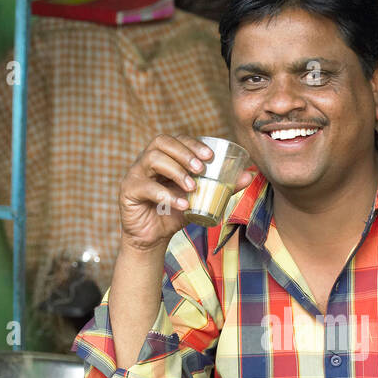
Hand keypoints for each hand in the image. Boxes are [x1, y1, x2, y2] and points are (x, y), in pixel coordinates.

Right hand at [118, 135, 254, 250]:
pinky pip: (145, 187)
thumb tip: (249, 175)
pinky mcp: (128, 191)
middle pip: (161, 142)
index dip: (192, 144)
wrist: (152, 238)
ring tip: (192, 187)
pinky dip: (166, 194)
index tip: (210, 156)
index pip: (176, 140)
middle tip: (202, 168)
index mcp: (164, 157)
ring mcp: (135, 174)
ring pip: (152, 159)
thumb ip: (222, 186)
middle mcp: (147, 161)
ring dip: (176, 171)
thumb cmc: (175, 212)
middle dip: (184, 153)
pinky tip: (182, 203)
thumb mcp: (201, 198)